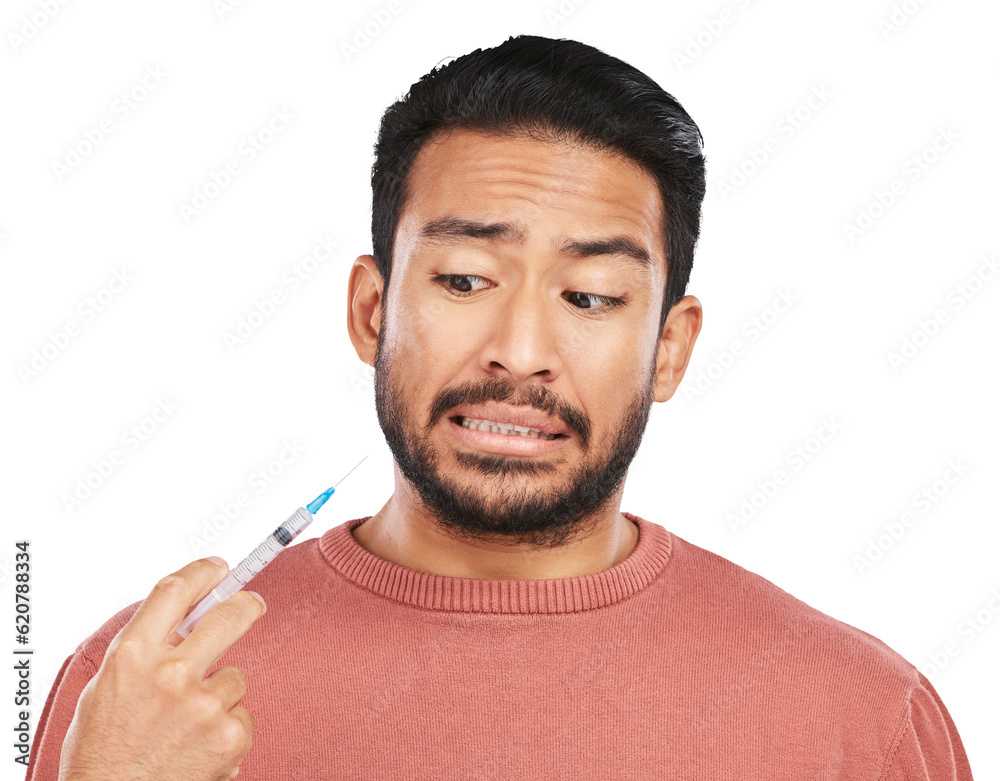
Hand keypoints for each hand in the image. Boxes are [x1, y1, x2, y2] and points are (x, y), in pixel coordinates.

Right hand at [58, 557, 266, 780]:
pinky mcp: (228, 734)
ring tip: (186, 728)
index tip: (218, 568)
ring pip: (234, 677)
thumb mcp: (104, 691)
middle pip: (228, 615)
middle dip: (246, 604)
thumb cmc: (103, 752)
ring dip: (219, 695)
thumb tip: (182, 624)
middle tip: (253, 603)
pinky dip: (226, 730)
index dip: (202, 572)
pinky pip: (241, 715)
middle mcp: (170, 674)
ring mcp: (203, 704)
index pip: (174, 593)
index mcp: (132, 657)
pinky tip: (198, 750)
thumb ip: (143, 653)